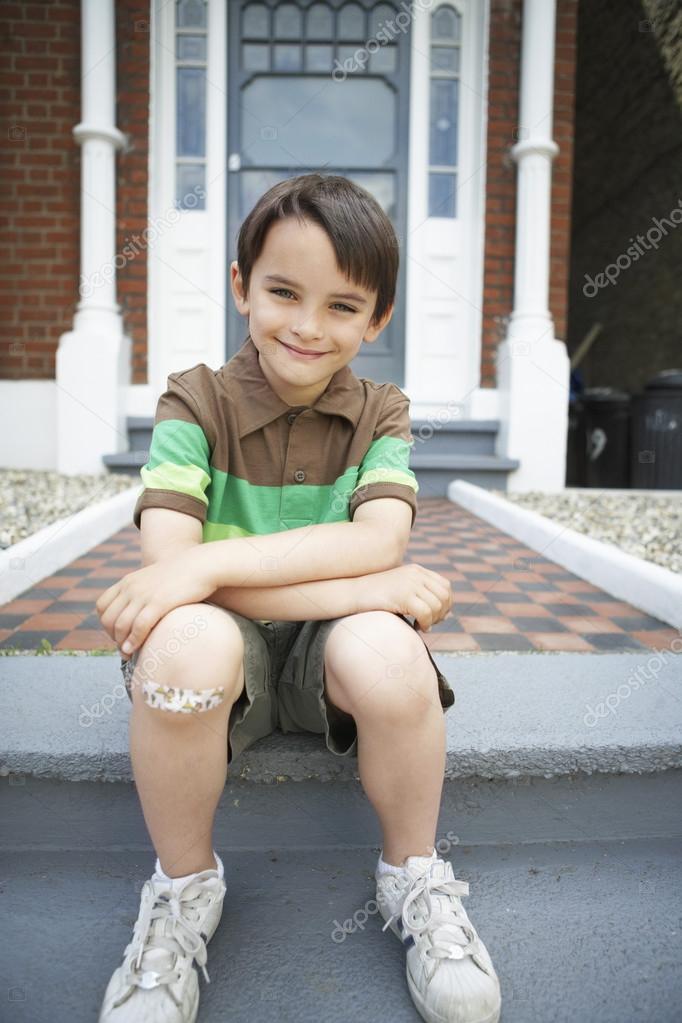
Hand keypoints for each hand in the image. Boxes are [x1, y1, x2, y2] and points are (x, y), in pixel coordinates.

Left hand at [95, 547, 215, 655]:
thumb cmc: (183, 575)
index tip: (117, 634)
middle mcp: (131, 587)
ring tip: (128, 654)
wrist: (202, 564)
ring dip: (121, 643)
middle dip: (112, 637)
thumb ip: (142, 591)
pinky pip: (139, 626)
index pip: (102, 606)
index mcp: (128, 581)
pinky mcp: (158, 603)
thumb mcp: (154, 578)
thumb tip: (139, 610)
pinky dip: (134, 641)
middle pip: (108, 619)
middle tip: (123, 648)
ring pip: (121, 625)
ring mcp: (143, 595)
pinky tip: (135, 649)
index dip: (106, 624)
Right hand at [357, 563, 453, 630]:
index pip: (445, 586)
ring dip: (433, 620)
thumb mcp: (400, 588)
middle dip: (441, 613)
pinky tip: (416, 627)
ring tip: (421, 626)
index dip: (446, 603)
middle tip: (429, 623)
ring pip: (437, 606)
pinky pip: (426, 613)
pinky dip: (425, 624)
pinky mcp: (404, 595)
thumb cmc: (374, 596)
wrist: (352, 593)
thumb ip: (419, 594)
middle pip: (444, 596)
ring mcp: (410, 583)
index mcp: (417, 570)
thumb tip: (445, 613)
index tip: (436, 616)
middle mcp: (416, 574)